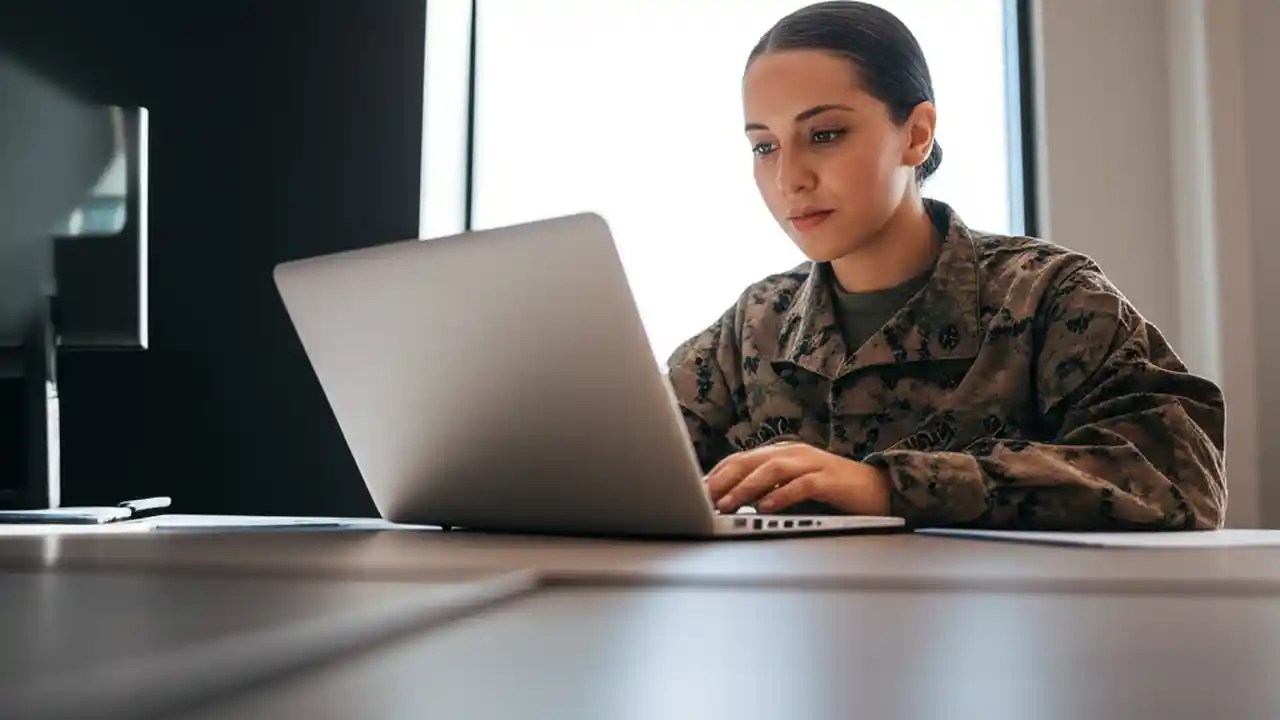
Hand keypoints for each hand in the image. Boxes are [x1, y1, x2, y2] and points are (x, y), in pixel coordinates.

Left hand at [705, 442, 891, 515]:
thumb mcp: (792, 488)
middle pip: (751, 460)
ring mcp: (813, 464)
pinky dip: (781, 495)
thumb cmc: (832, 492)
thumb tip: (729, 502)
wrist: (879, 491)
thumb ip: (765, 490)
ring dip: (746, 487)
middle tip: (703, 497)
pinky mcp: (830, 480)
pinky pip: (802, 485)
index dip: (717, 473)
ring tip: (727, 504)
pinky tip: (766, 507)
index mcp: (782, 453)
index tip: (696, 491)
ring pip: (772, 469)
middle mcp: (794, 454)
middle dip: (723, 479)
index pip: (741, 459)